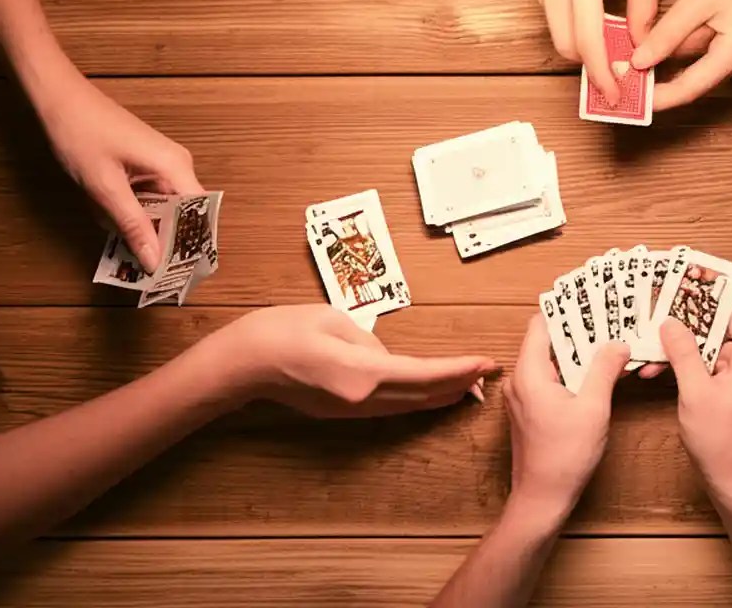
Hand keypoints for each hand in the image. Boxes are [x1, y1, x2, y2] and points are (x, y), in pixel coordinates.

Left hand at [35, 69, 201, 272]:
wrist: (58, 97)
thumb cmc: (81, 134)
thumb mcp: (104, 187)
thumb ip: (132, 225)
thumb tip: (154, 261)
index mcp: (175, 167)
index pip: (199, 217)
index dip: (191, 247)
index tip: (178, 276)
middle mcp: (176, 166)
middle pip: (185, 215)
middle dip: (168, 244)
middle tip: (150, 274)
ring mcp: (161, 165)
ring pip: (165, 210)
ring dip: (148, 231)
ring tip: (131, 256)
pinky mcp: (146, 165)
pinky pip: (150, 199)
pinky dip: (136, 216)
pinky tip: (116, 227)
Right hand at [216, 304, 496, 417]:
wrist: (244, 362)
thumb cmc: (282, 331)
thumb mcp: (333, 319)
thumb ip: (368, 340)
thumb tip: (387, 358)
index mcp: (362, 373)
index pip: (424, 374)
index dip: (458, 370)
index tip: (484, 363)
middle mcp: (361, 399)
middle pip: (422, 395)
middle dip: (458, 385)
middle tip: (487, 374)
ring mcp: (350, 410)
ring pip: (407, 406)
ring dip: (439, 396)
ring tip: (468, 386)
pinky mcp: (341, 412)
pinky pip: (389, 407)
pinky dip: (415, 400)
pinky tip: (428, 395)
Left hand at [504, 316, 630, 514]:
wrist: (542, 498)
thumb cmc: (564, 457)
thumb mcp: (593, 408)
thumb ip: (604, 370)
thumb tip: (617, 344)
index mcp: (529, 374)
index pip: (540, 325)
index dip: (564, 311)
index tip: (589, 301)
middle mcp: (520, 382)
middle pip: (546, 343)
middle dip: (577, 332)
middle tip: (606, 321)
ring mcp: (523, 398)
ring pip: (550, 364)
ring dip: (576, 355)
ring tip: (606, 345)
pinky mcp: (531, 412)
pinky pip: (550, 382)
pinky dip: (571, 375)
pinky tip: (595, 376)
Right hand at [535, 0, 658, 105]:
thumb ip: (643, 10)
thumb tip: (640, 47)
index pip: (588, 42)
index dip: (602, 74)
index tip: (616, 93)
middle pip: (568, 45)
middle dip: (592, 65)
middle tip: (618, 76)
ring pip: (559, 35)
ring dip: (584, 49)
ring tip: (612, 53)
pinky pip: (554, 18)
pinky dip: (575, 30)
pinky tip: (598, 28)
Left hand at [632, 0, 731, 110]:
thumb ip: (668, 34)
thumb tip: (640, 61)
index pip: (689, 89)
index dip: (657, 98)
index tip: (630, 99)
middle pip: (691, 82)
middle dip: (656, 84)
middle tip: (623, 80)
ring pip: (693, 66)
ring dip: (664, 65)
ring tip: (629, 62)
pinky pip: (701, 54)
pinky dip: (676, 52)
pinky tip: (654, 44)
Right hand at [662, 300, 731, 500]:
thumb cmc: (721, 441)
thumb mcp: (695, 392)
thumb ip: (683, 354)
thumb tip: (671, 323)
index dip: (713, 294)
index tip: (688, 280)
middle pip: (718, 328)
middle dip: (686, 322)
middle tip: (658, 311)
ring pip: (706, 349)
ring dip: (678, 349)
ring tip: (649, 351)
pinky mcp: (726, 391)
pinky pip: (703, 367)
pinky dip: (682, 367)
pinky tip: (656, 371)